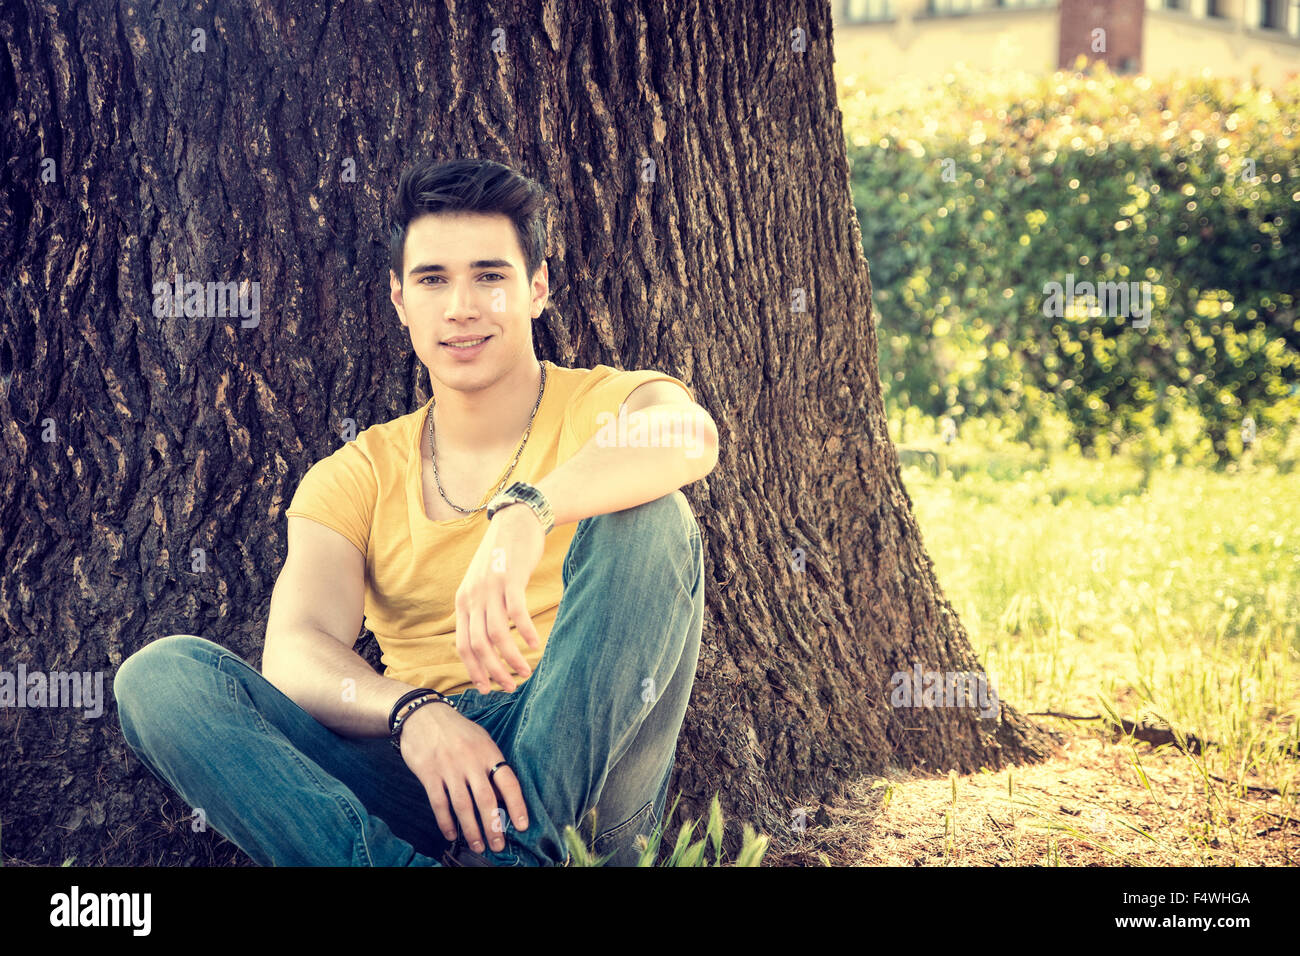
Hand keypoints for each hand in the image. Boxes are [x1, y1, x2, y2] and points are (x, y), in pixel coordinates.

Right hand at [399, 702, 528, 852]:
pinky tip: (452, 835)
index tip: (522, 826)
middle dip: (493, 826)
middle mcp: (471, 762)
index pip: (508, 782)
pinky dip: (446, 822)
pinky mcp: (430, 774)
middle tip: (498, 846)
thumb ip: (491, 764)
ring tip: (478, 845)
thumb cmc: (457, 730)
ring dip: (472, 829)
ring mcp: (449, 769)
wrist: (423, 715)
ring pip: (463, 806)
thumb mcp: (481, 739)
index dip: (517, 806)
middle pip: (486, 800)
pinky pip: (440, 803)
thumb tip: (503, 795)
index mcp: (488, 752)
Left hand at [455, 504, 544, 693]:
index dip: (474, 670)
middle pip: (478, 645)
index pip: (462, 645)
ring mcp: (490, 587)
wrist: (516, 521)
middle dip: (494, 671)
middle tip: (510, 687)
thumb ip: (479, 609)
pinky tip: (536, 643)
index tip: (488, 688)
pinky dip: (526, 632)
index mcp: (463, 602)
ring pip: (496, 634)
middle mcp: (472, 596)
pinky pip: (517, 612)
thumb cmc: (502, 557)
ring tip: (526, 671)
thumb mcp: (481, 583)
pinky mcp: (510, 578)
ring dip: (511, 658)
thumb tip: (485, 641)